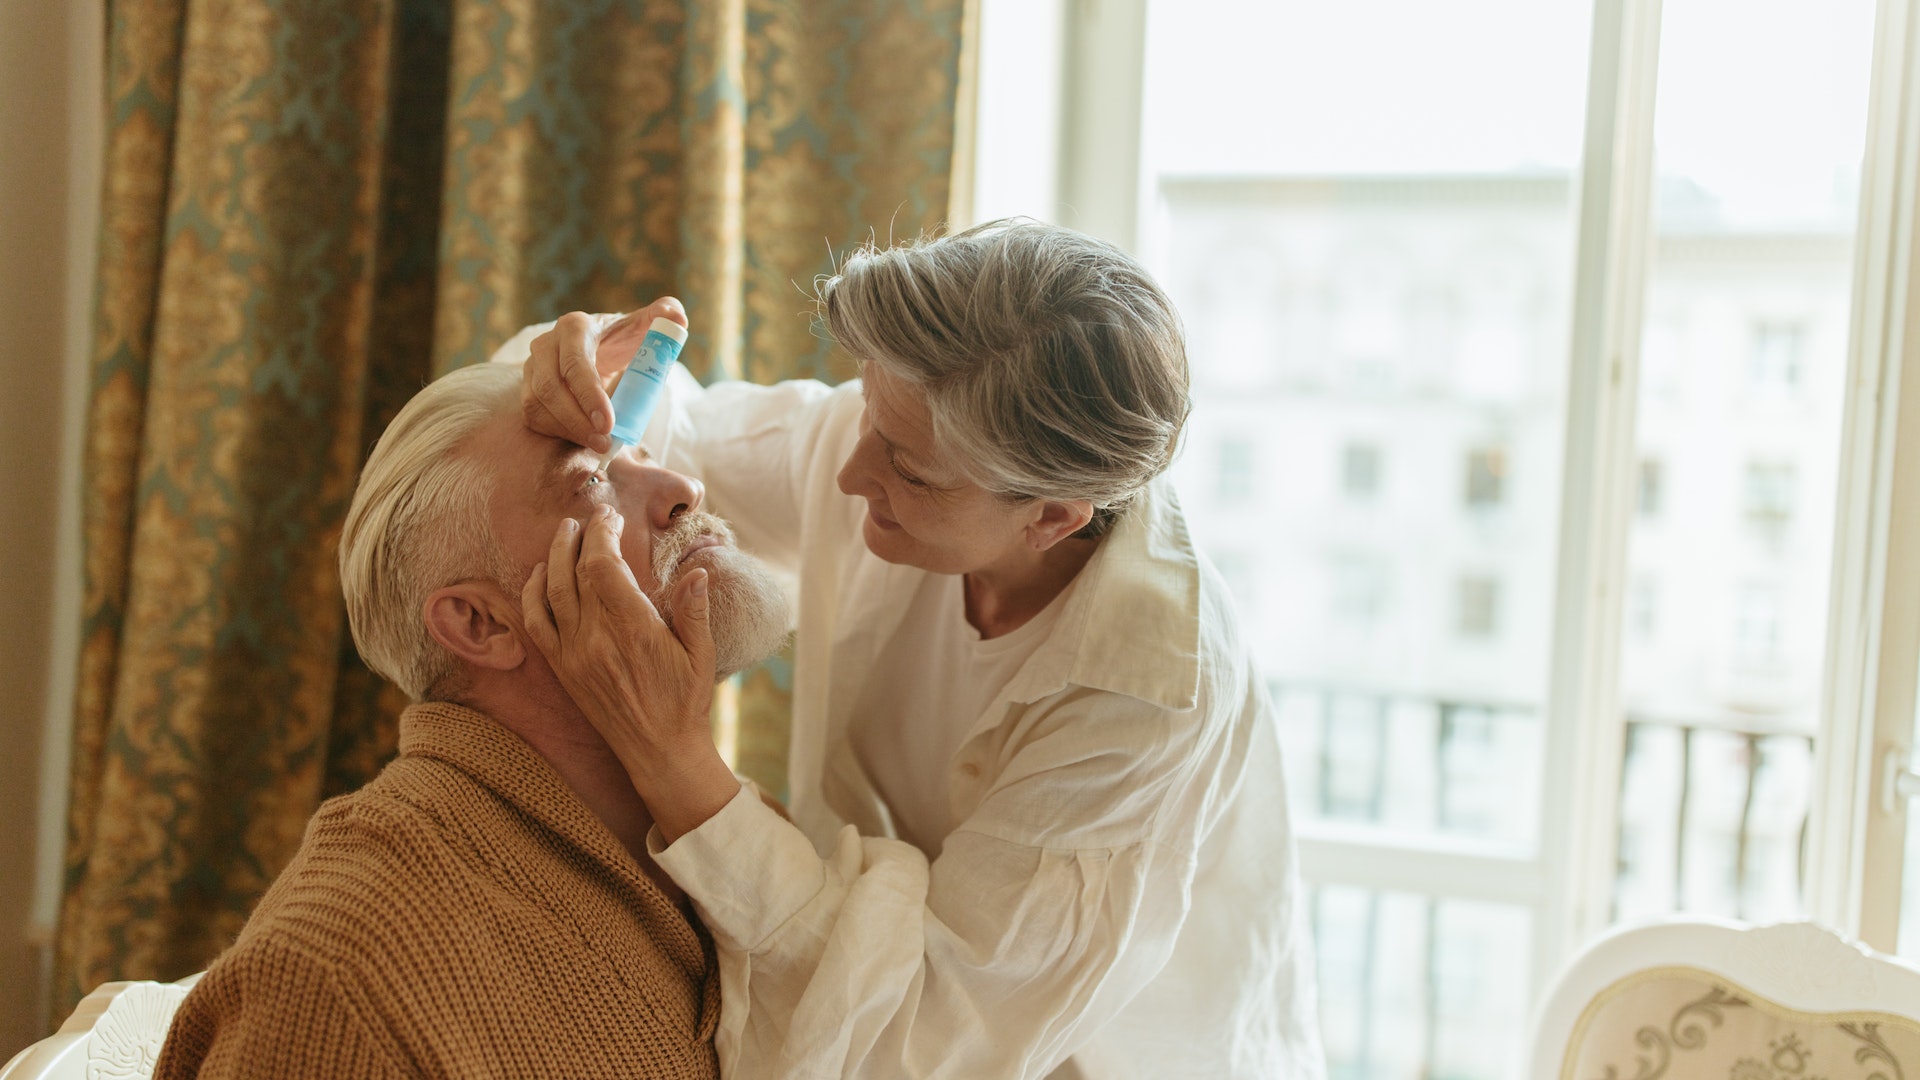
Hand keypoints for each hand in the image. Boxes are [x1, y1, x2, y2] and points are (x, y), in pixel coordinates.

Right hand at [521, 297, 687, 454]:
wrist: (600, 350)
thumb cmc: (624, 340)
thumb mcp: (645, 326)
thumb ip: (665, 316)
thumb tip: (677, 319)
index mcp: (574, 327)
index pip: (575, 362)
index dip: (589, 394)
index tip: (609, 423)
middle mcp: (545, 345)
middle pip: (550, 387)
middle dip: (577, 420)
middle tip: (606, 442)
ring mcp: (532, 368)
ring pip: (537, 405)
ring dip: (568, 430)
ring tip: (600, 445)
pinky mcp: (528, 390)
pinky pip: (535, 417)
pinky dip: (559, 433)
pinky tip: (584, 440)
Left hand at [521, 504, 737, 839]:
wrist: (658, 752)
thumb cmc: (685, 702)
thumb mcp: (701, 656)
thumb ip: (695, 612)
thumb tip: (698, 572)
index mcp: (633, 630)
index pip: (604, 567)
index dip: (602, 534)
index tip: (610, 517)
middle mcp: (597, 639)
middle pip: (575, 572)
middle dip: (579, 537)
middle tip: (588, 516)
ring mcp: (574, 654)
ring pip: (551, 592)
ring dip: (553, 556)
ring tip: (563, 532)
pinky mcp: (563, 669)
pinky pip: (537, 623)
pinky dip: (533, 593)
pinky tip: (540, 574)